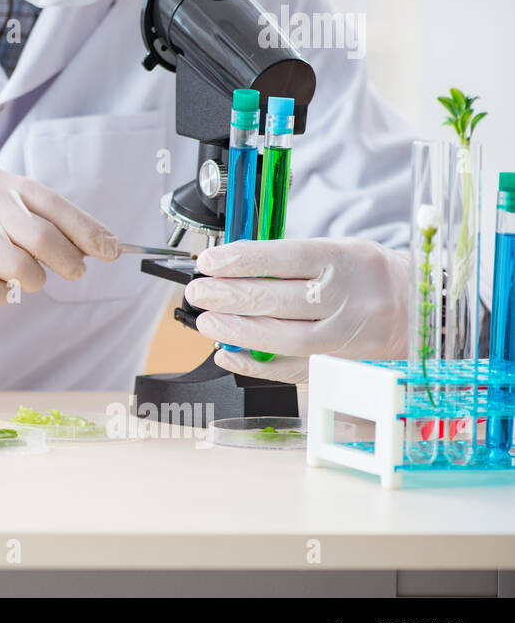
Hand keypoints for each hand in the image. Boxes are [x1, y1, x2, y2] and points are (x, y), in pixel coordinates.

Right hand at [0, 160, 119, 311]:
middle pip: (43, 237)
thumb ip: (23, 217)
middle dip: (67, 261)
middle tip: (73, 273)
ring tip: (11, 279)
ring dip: (28, 282)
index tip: (110, 251)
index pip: (50, 203)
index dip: (86, 229)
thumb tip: (87, 244)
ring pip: (21, 269)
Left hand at [184, 237, 410, 382]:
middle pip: (282, 300)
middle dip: (231, 296)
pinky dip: (256, 365)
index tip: (209, 263)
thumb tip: (231, 269)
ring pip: (287, 338)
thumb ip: (290, 260)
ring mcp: (349, 337)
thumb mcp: (339, 251)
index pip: (287, 258)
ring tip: (207, 322)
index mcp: (347, 260)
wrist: (424, 312)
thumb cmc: (369, 277)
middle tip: (199, 293)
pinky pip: (294, 370)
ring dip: (239, 331)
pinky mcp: (344, 366)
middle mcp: (350, 299)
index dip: (243, 261)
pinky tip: (229, 353)